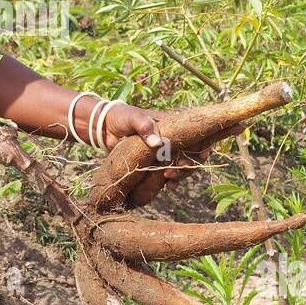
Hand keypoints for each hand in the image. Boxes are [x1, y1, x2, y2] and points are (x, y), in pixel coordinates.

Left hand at [97, 102, 211, 191]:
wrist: (104, 128)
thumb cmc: (121, 117)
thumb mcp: (132, 117)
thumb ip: (144, 126)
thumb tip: (157, 143)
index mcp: (170, 126)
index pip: (193, 135)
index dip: (201, 146)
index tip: (201, 155)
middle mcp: (170, 140)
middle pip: (190, 154)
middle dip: (188, 164)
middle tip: (177, 169)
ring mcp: (163, 154)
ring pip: (181, 166)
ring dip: (180, 174)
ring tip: (169, 179)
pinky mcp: (153, 164)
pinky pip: (167, 174)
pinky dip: (171, 181)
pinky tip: (169, 187)